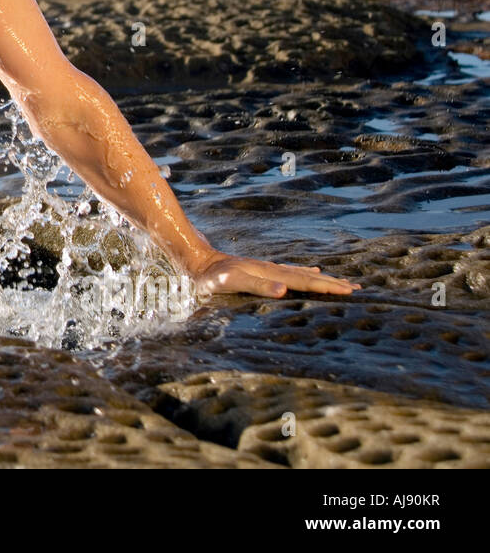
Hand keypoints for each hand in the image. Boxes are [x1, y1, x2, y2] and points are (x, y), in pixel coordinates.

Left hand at [189, 250, 359, 297]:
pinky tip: (309, 274)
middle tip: (357, 288)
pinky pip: (290, 273)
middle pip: (307, 277)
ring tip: (341, 282)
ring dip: (322, 279)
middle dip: (332, 283)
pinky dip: (304, 275)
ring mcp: (266, 269)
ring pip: (301, 274)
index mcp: (269, 274)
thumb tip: (285, 290)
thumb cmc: (210, 278)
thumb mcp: (230, 283)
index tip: (349, 291)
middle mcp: (271, 270)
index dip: (326, 287)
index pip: (304, 283)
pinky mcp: (260, 271)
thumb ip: (257, 286)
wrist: (195, 261)